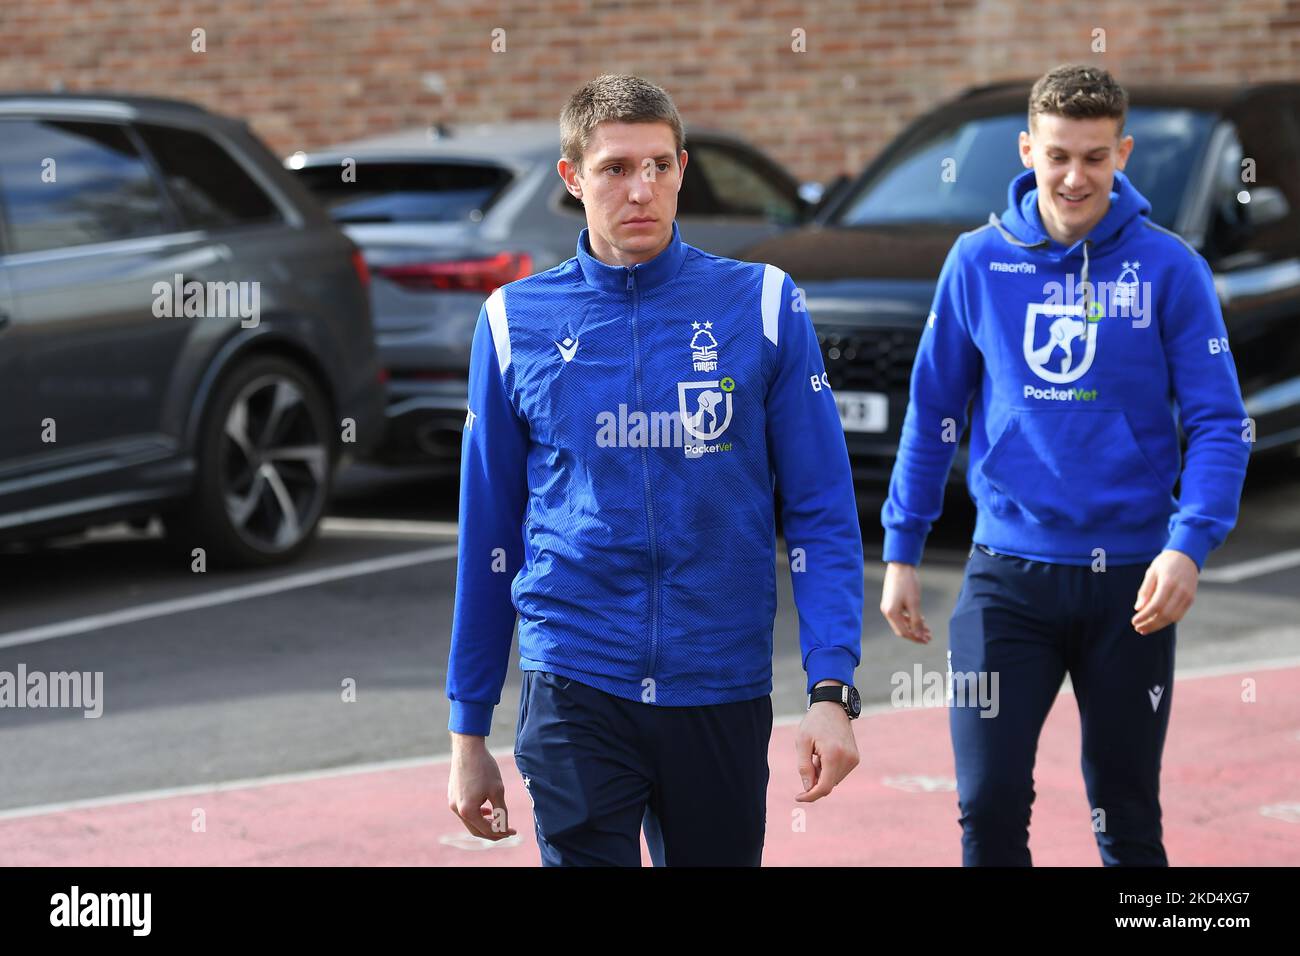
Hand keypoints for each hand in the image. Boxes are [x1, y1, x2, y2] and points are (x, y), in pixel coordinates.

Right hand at [447, 733, 516, 839]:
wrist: (468, 748)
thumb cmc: (484, 768)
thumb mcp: (497, 791)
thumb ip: (501, 812)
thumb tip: (504, 827)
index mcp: (468, 811)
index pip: (487, 830)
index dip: (502, 832)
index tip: (513, 831)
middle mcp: (456, 809)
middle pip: (476, 830)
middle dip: (492, 832)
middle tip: (507, 830)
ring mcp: (452, 802)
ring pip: (470, 821)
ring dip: (484, 823)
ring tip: (498, 819)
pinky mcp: (452, 795)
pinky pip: (465, 811)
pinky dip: (476, 814)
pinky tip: (487, 809)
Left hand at [794, 681, 859, 801]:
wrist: (833, 706)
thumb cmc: (814, 723)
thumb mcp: (802, 742)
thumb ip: (804, 767)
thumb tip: (808, 788)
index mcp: (833, 755)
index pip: (824, 787)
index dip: (810, 796)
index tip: (798, 797)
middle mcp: (847, 759)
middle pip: (829, 784)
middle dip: (815, 780)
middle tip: (808, 761)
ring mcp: (853, 759)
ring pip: (834, 780)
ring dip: (822, 774)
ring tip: (817, 754)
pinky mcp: (855, 758)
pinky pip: (840, 773)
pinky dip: (830, 769)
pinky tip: (824, 754)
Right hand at [880, 561, 931, 643]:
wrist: (900, 565)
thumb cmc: (907, 583)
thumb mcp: (914, 603)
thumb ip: (916, 621)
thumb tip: (919, 635)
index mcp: (891, 613)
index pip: (903, 632)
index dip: (916, 638)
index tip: (927, 640)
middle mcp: (887, 612)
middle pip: (902, 629)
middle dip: (915, 634)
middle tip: (929, 637)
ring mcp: (888, 607)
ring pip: (901, 622)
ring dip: (914, 627)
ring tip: (927, 630)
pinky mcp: (890, 602)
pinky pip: (900, 615)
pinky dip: (910, 619)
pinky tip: (920, 619)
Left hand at [1132, 549, 1198, 634]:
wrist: (1186, 556)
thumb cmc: (1165, 564)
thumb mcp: (1151, 573)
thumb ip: (1145, 591)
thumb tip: (1138, 609)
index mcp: (1169, 583)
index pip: (1156, 606)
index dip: (1145, 616)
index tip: (1134, 622)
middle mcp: (1181, 591)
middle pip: (1165, 615)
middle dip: (1150, 624)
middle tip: (1138, 629)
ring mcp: (1188, 596)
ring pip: (1173, 618)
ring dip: (1158, 625)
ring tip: (1145, 628)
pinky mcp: (1191, 599)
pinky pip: (1179, 615)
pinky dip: (1167, 621)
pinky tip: (1156, 622)